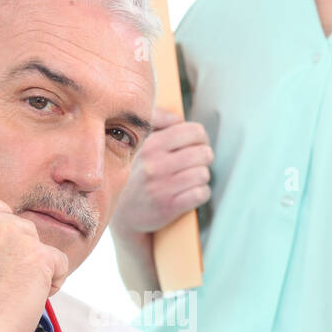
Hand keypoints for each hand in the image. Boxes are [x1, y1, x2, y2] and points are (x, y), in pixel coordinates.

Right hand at [0, 187, 68, 331]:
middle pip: (13, 222)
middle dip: (14, 247)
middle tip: (3, 277)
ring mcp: (14, 235)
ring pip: (36, 241)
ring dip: (32, 263)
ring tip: (14, 292)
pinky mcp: (39, 256)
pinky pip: (58, 261)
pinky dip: (53, 279)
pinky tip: (36, 296)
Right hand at [112, 107, 212, 235]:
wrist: (126, 213)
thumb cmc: (140, 176)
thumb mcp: (142, 145)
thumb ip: (157, 123)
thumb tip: (177, 119)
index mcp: (151, 145)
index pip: (194, 132)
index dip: (201, 139)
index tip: (196, 146)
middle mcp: (155, 164)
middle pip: (204, 153)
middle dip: (204, 159)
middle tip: (196, 164)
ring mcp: (162, 186)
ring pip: (204, 174)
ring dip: (201, 178)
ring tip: (191, 180)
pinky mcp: (169, 206)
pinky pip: (201, 194)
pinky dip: (201, 194)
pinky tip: (191, 194)